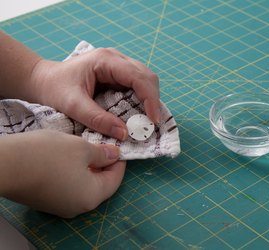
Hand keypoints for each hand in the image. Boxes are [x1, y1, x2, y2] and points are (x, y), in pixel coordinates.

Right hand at [0, 130, 125, 217]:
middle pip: (100, 184)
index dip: (119, 161)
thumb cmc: (47, 155)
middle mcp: (78, 207)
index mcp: (91, 197)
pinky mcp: (47, 201)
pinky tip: (69, 157)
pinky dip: (74, 173)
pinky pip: (69, 187)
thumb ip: (103, 154)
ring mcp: (61, 206)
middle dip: (103, 164)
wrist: (6, 164)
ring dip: (88, 167)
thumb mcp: (82, 148)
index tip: (118, 146)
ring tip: (86, 148)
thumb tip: (115, 155)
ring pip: (84, 185)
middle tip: (102, 145)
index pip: (115, 179)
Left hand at [30, 48, 159, 140]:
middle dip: (153, 99)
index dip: (150, 98)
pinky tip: (139, 112)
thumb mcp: (73, 106)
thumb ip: (98, 119)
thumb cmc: (54, 88)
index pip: (138, 77)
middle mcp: (116, 59)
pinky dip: (142, 99)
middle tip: (152, 122)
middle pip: (147, 76)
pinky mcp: (118, 73)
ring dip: (150, 99)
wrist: (43, 80)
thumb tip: (124, 134)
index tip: (153, 120)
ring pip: (145, 79)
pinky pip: (138, 84)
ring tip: (147, 119)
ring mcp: (118, 64)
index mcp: (106, 60)